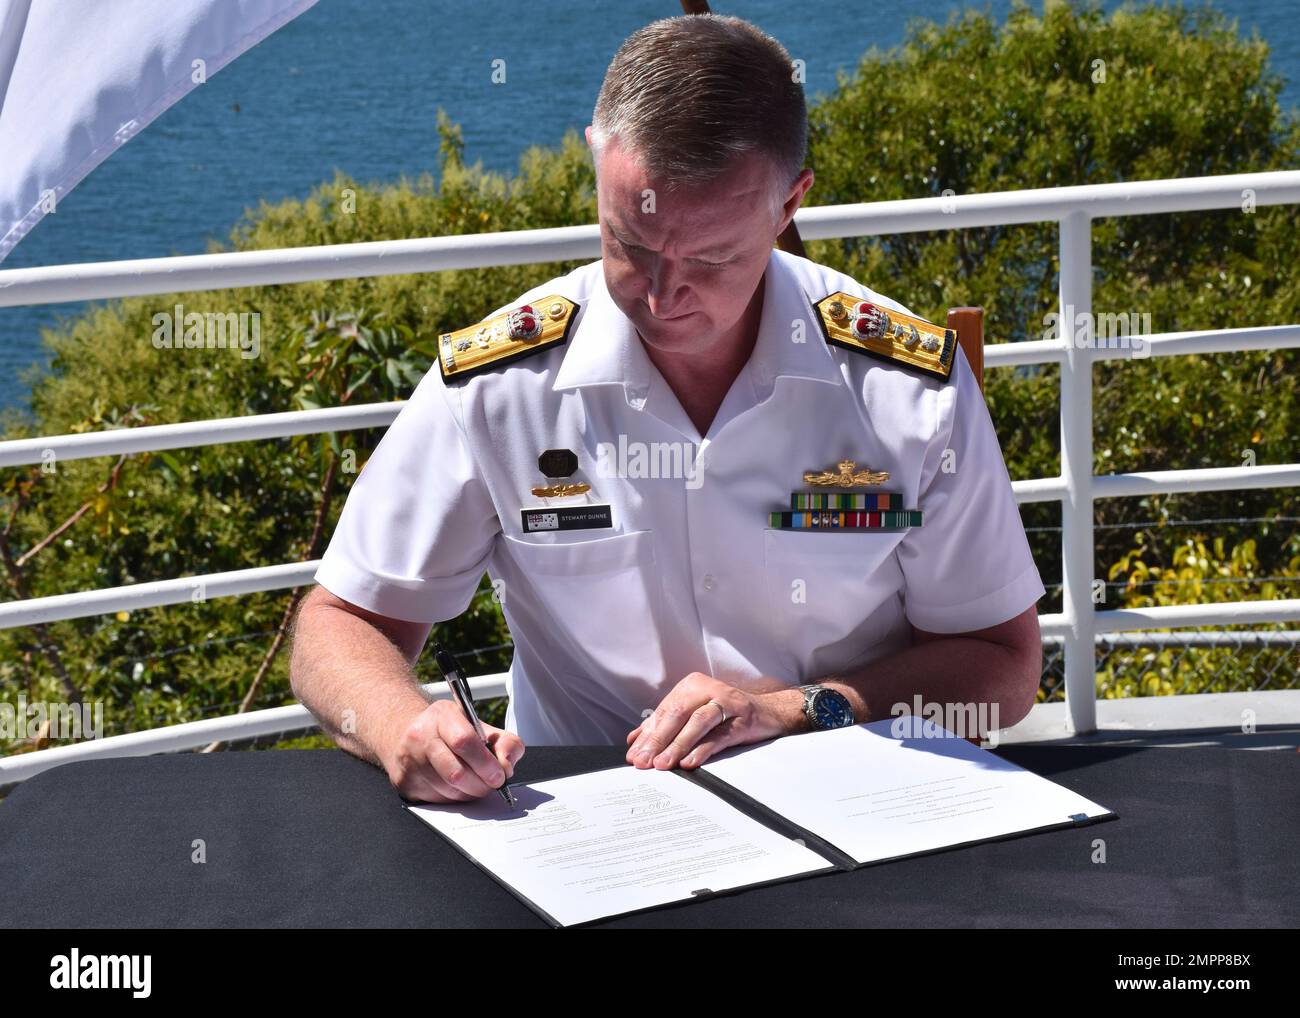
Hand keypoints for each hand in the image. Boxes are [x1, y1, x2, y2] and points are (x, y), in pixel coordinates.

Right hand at [383, 699, 524, 802]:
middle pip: (456, 773)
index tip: (499, 775)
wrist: (409, 734)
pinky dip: (453, 799)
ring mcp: (409, 760)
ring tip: (475, 784)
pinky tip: (456, 787)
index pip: (464, 741)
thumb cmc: (450, 732)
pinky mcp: (403, 782)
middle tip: (492, 785)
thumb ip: (504, 742)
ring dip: (469, 794)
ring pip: (447, 791)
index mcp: (442, 715)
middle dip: (481, 785)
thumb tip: (507, 765)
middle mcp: (420, 736)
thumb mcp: (480, 726)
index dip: (485, 763)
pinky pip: (436, 801)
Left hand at [625, 672, 802, 770]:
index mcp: (692, 685)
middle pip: (677, 714)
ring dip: (677, 745)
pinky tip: (689, 763)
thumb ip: (665, 724)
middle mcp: (708, 689)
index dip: (647, 734)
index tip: (633, 755)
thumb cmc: (727, 714)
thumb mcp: (694, 714)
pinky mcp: (743, 720)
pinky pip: (719, 736)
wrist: (769, 713)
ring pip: (697, 723)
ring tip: (662, 765)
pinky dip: (702, 749)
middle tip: (643, 762)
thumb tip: (635, 740)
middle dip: (657, 740)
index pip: (664, 711)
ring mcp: (727, 703)